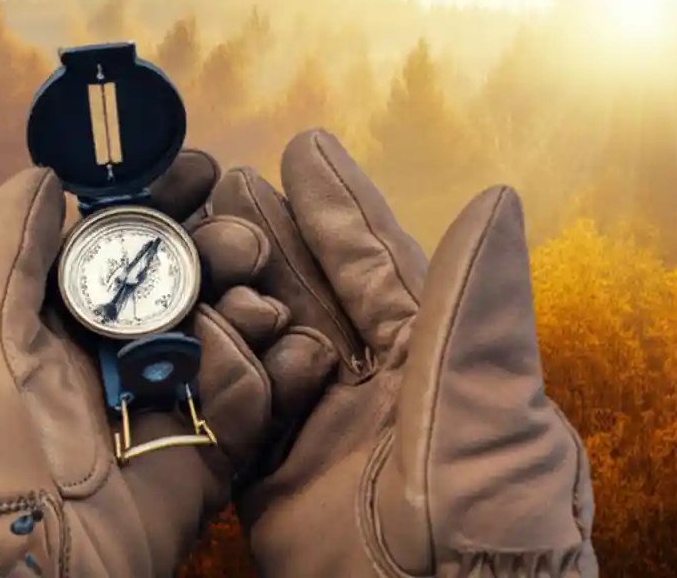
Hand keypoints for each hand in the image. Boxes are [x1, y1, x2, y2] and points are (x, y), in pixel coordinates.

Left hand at [0, 150, 301, 576]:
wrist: (12, 567)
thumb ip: (6, 237)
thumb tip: (48, 174)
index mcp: (56, 315)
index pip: (121, 238)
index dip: (163, 197)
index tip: (204, 168)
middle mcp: (114, 352)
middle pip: (189, 276)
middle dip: (221, 247)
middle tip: (239, 245)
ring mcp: (165, 402)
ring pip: (232, 330)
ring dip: (253, 307)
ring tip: (256, 309)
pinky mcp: (206, 453)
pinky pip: (260, 401)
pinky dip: (286, 372)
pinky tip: (298, 351)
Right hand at [209, 130, 597, 576]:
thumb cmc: (490, 528)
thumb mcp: (492, 407)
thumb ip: (480, 305)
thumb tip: (498, 196)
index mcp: (439, 360)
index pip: (380, 264)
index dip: (340, 205)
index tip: (305, 147)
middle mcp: (380, 391)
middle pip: (314, 292)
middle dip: (270, 234)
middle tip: (224, 178)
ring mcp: (326, 436)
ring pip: (266, 344)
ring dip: (232, 289)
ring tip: (189, 232)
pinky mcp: (277, 486)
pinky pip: (234, 414)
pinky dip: (208, 372)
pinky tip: (178, 326)